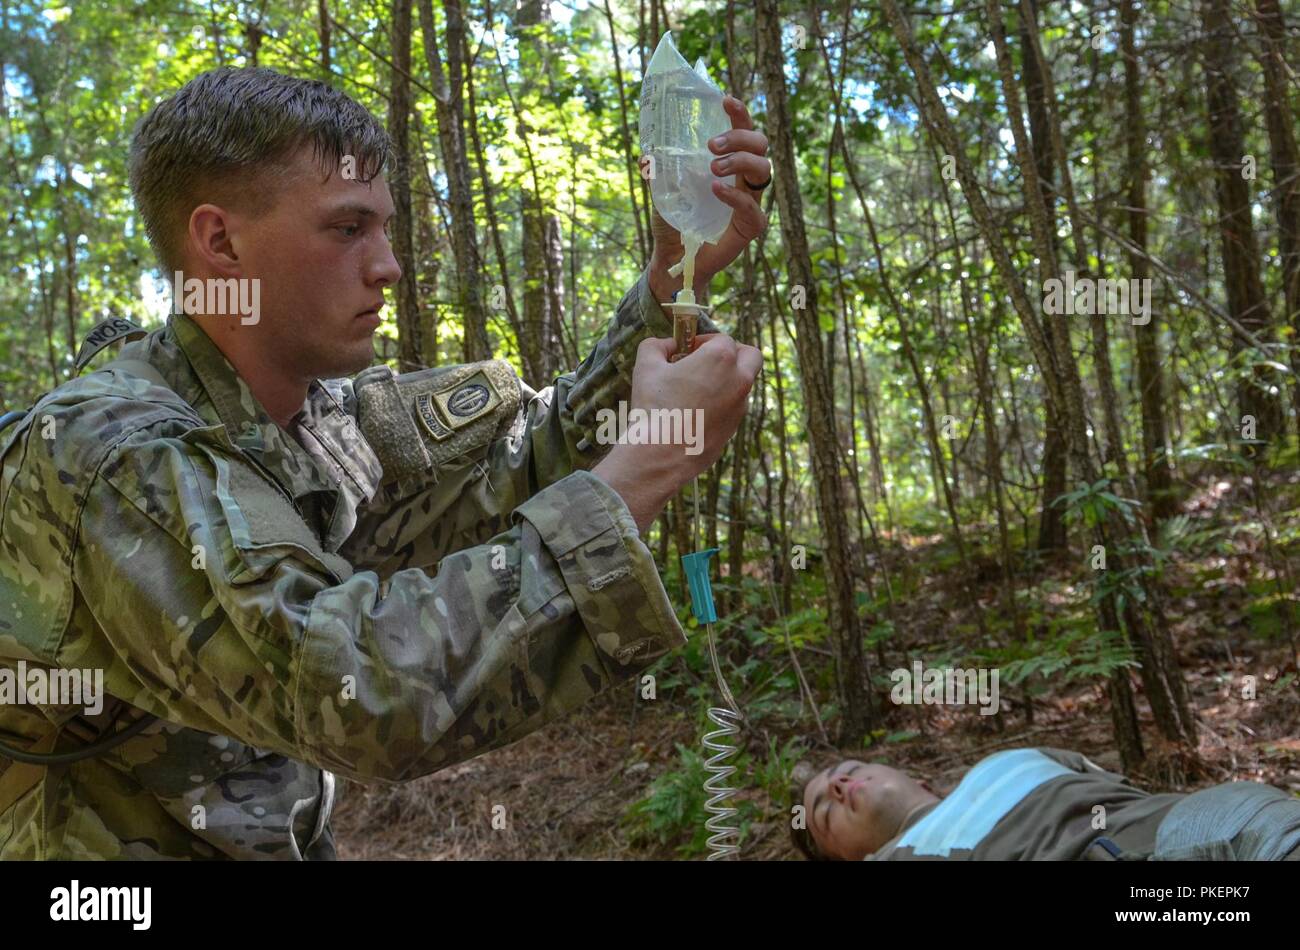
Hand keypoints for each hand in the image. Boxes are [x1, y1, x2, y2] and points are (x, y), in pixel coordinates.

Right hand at [592, 334, 761, 531]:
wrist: (661, 455)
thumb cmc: (654, 406)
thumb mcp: (646, 365)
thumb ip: (657, 345)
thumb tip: (667, 345)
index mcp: (721, 358)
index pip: (723, 338)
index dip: (704, 341)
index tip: (687, 349)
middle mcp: (738, 380)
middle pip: (751, 356)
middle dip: (733, 353)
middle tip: (708, 360)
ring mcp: (739, 407)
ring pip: (742, 384)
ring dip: (725, 380)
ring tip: (694, 389)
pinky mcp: (734, 428)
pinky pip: (732, 408)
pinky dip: (720, 404)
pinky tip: (693, 413)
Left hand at [643, 96, 770, 301]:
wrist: (672, 257)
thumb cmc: (673, 220)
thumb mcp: (662, 187)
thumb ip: (661, 167)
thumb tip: (647, 149)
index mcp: (729, 164)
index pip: (743, 131)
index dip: (739, 114)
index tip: (726, 100)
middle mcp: (744, 179)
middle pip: (761, 144)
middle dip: (739, 137)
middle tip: (712, 145)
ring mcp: (750, 202)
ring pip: (763, 169)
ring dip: (739, 161)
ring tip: (713, 167)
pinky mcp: (750, 227)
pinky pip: (753, 208)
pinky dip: (735, 196)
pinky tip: (716, 189)